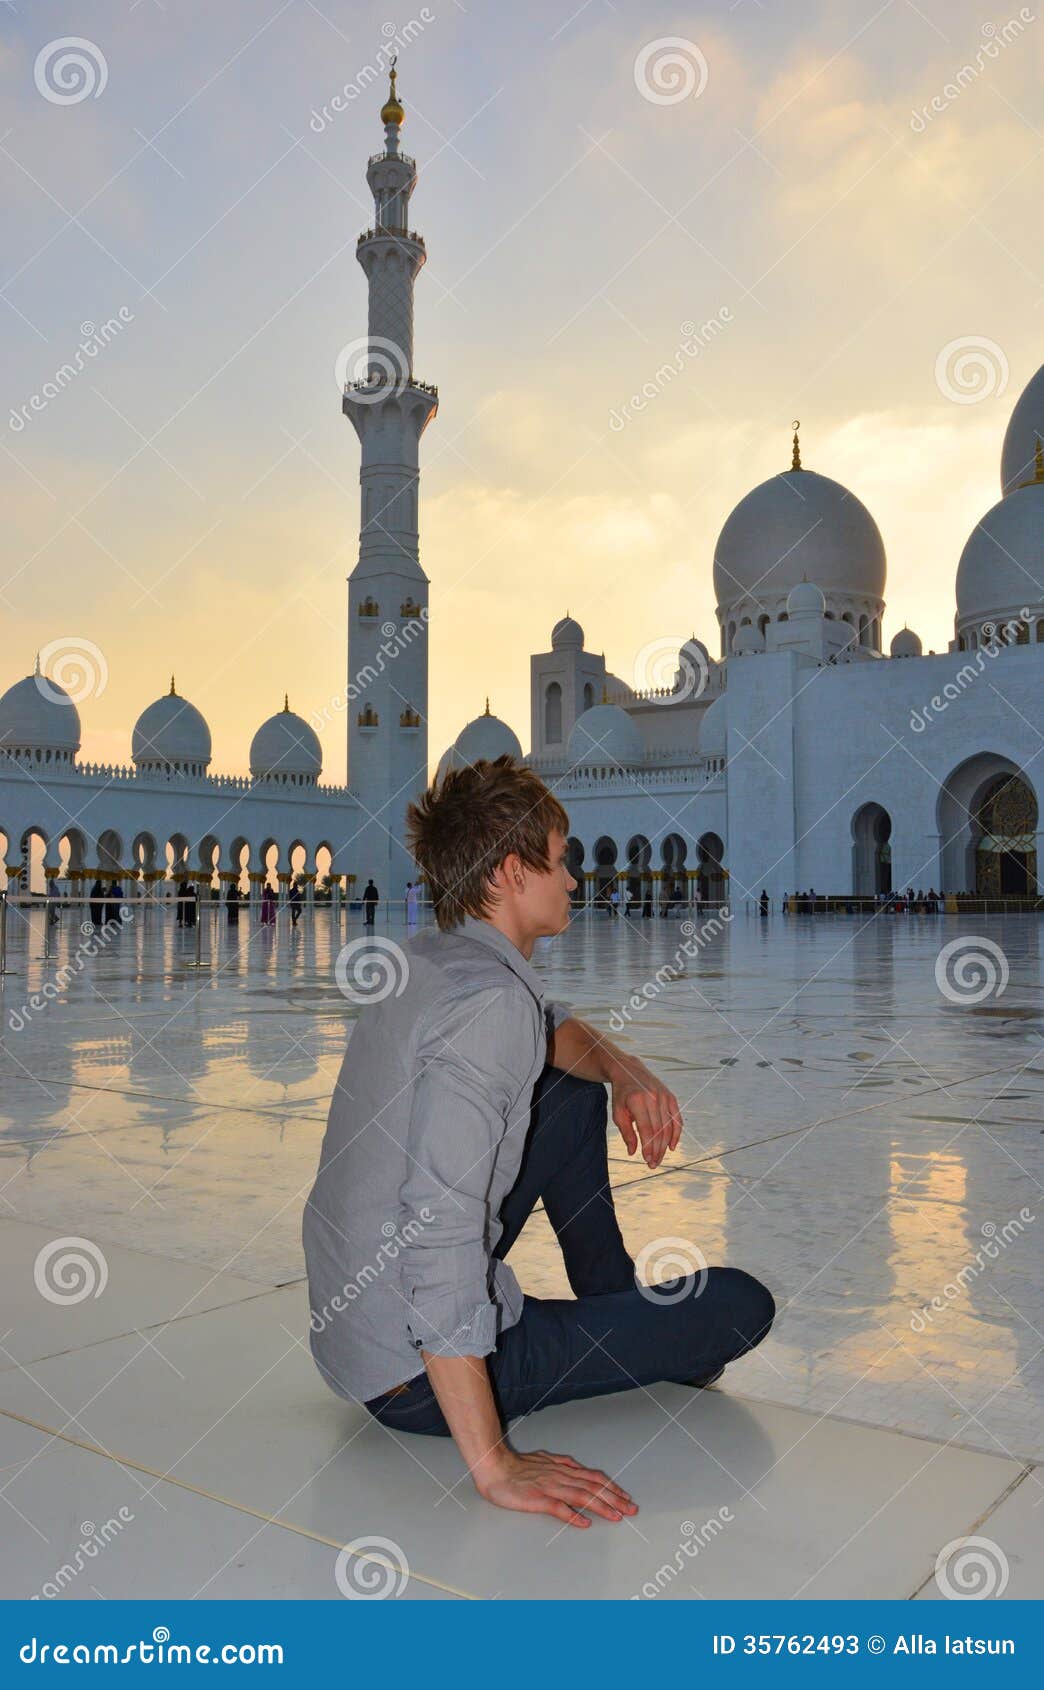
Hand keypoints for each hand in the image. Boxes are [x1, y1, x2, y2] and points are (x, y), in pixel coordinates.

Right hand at [473, 1448, 637, 1527]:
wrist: (494, 1467)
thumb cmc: (516, 1466)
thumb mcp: (544, 1459)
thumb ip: (562, 1464)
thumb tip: (578, 1468)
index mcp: (563, 1469)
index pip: (594, 1478)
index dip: (612, 1488)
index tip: (626, 1498)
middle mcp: (561, 1476)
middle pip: (594, 1487)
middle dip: (615, 1499)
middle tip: (632, 1509)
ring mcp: (550, 1487)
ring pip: (582, 1496)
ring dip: (602, 1507)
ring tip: (617, 1516)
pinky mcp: (538, 1498)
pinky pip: (558, 1508)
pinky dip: (573, 1516)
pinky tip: (584, 1524)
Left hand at [608, 1057, 682, 1166]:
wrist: (629, 1071)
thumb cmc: (622, 1095)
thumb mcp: (618, 1112)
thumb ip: (626, 1132)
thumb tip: (633, 1152)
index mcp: (637, 1100)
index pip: (646, 1129)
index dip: (648, 1147)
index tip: (647, 1160)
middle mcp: (653, 1097)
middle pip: (659, 1130)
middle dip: (657, 1150)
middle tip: (653, 1164)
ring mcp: (664, 1096)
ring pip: (668, 1127)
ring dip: (665, 1146)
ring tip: (659, 1158)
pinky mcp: (671, 1097)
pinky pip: (677, 1119)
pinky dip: (676, 1134)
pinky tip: (672, 1146)